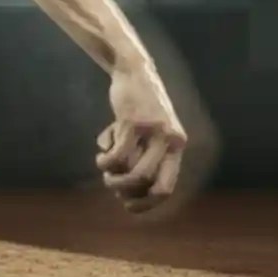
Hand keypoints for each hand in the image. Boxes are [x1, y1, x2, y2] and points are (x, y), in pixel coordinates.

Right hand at [96, 64, 187, 213]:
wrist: (134, 71)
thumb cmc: (137, 107)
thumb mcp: (144, 133)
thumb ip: (137, 157)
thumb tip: (122, 187)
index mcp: (176, 147)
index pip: (167, 188)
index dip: (146, 203)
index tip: (126, 205)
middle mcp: (171, 141)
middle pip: (152, 185)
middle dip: (128, 192)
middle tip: (112, 184)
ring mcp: (154, 132)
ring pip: (137, 174)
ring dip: (115, 179)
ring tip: (105, 170)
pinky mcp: (135, 122)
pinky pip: (119, 154)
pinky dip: (106, 161)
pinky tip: (101, 155)